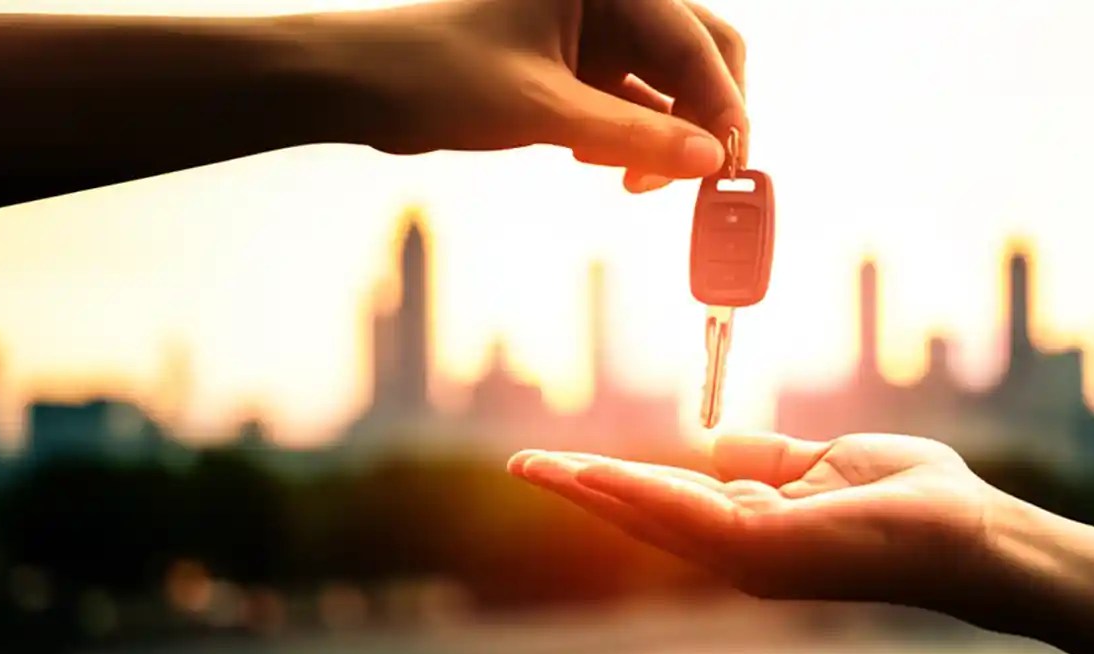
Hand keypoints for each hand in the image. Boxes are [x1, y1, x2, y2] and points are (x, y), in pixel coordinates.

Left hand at [308, 0, 746, 191]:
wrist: (363, 86)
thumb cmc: (437, 74)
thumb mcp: (541, 109)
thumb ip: (632, 135)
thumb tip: (712, 161)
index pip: (694, 41)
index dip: (721, 107)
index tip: (730, 167)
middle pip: (698, 54)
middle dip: (707, 117)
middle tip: (703, 178)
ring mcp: (594, 32)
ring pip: (668, 84)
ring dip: (670, 135)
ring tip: (640, 182)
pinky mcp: (577, 66)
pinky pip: (632, 102)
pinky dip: (633, 137)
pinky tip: (612, 168)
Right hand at [509, 433, 998, 612]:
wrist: (973, 530)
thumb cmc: (913, 498)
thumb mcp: (823, 460)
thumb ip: (767, 456)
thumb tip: (715, 443)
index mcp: (754, 526)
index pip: (670, 500)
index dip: (616, 481)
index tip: (570, 463)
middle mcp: (742, 549)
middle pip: (645, 513)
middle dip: (582, 490)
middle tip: (522, 466)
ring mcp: (751, 554)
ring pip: (653, 514)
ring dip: (591, 489)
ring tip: (536, 467)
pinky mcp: (766, 548)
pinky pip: (686, 513)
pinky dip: (636, 491)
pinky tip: (595, 475)